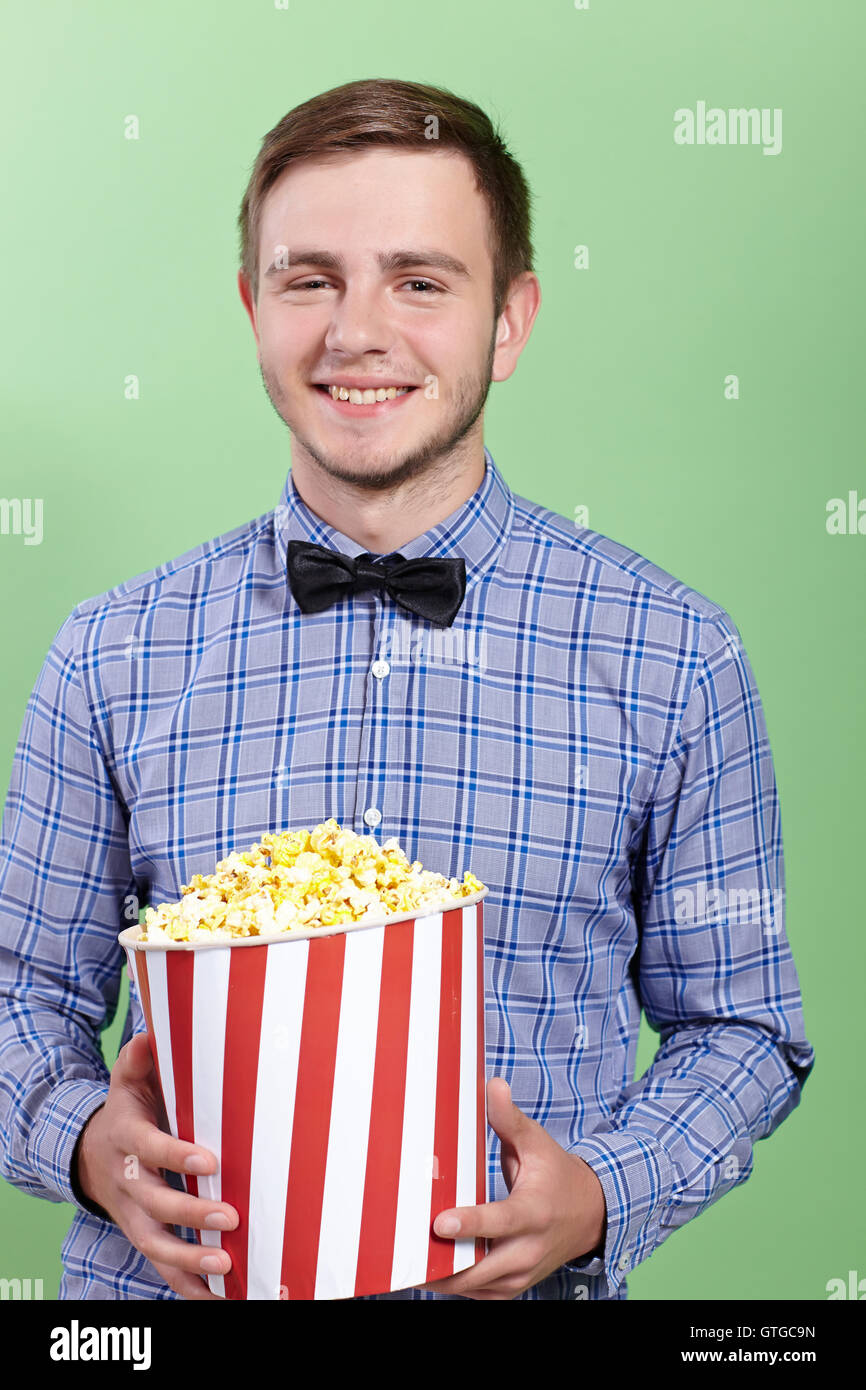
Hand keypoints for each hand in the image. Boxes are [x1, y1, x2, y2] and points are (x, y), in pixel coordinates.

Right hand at [75, 1031, 238, 1299]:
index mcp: (128, 1139)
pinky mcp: (145, 1237)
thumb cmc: (128, 1110)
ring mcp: (135, 1216)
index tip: (209, 1161)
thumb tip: (149, 1034)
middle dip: (192, 1213)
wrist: (92, 1153)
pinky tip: (220, 1296)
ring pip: (156, 1245)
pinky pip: (163, 1270)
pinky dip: (188, 1286)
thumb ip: (139, 1059)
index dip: (177, 1156)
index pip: (151, 1149)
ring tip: (227, 1266)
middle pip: (156, 1204)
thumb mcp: (128, 1080)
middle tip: (230, 1217)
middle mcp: (129, 1183)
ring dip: (190, 1259)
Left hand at [421, 1076, 605, 1299]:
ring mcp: (522, 1273)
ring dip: (442, 1278)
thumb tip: (491, 1084)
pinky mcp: (514, 1286)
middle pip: (481, 1267)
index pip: (499, 1221)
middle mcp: (529, 1249)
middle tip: (403, 1252)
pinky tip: (428, 1272)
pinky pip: (479, 1294)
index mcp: (534, 1212)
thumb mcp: (536, 1142)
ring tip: (405, 1264)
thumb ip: (509, 1118)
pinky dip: (454, 1286)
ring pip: (475, 1287)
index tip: (439, 1222)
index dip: (469, 1224)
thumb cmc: (555, 1174)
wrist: (588, 1215)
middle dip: (442, 1264)